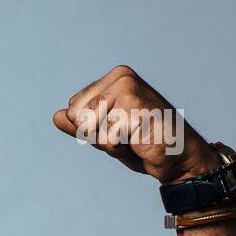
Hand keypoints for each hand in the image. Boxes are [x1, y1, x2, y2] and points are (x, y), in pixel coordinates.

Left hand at [52, 65, 220, 184]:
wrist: (179, 159)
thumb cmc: (144, 145)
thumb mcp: (104, 135)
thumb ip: (80, 126)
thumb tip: (56, 116)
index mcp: (113, 79)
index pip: (72, 110)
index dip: (91, 129)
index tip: (118, 130)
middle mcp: (120, 77)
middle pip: (76, 117)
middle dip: (97, 136)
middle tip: (127, 136)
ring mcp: (127, 88)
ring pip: (88, 127)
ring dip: (108, 142)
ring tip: (134, 138)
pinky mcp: (133, 105)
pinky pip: (104, 137)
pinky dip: (119, 147)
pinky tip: (140, 141)